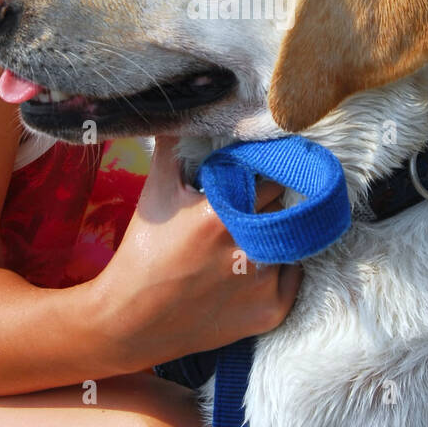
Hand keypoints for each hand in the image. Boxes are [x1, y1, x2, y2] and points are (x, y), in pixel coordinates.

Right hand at [94, 136, 302, 372]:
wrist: (132, 321)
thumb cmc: (144, 251)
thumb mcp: (156, 192)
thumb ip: (173, 145)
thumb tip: (183, 105)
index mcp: (224, 214)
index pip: (271, 176)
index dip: (264, 172)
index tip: (259, 173)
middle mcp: (250, 248)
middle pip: (283, 207)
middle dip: (270, 203)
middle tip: (251, 205)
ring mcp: (264, 283)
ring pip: (292, 240)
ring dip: (278, 234)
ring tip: (251, 236)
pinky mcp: (271, 312)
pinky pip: (295, 275)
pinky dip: (282, 268)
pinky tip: (254, 265)